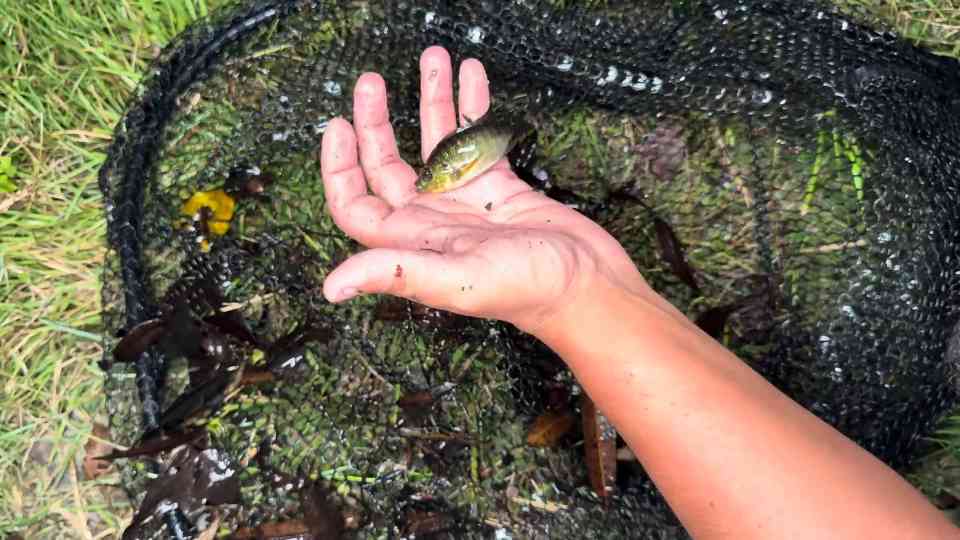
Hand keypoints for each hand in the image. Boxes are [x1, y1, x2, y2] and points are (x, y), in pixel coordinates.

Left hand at [319, 46, 653, 334]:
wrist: (587, 285)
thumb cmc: (527, 290)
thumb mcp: (458, 280)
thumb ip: (396, 273)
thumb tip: (331, 289)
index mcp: (412, 241)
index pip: (356, 205)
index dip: (339, 168)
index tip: (338, 123)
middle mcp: (431, 218)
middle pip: (388, 166)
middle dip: (375, 121)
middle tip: (371, 81)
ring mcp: (464, 199)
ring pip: (435, 143)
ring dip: (430, 100)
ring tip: (433, 58)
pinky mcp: (498, 185)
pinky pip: (477, 138)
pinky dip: (473, 105)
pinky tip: (471, 73)